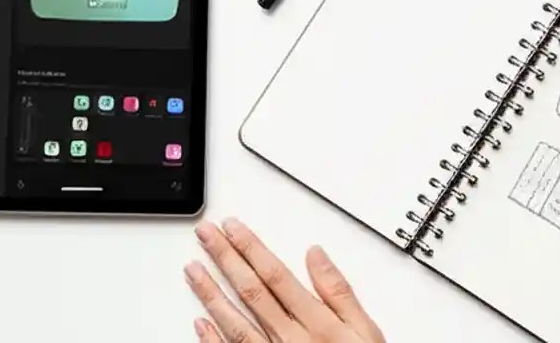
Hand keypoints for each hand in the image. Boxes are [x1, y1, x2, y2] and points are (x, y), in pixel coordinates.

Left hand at [184, 218, 384, 342]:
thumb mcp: (367, 331)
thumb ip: (340, 292)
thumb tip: (316, 255)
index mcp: (316, 322)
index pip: (276, 276)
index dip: (252, 248)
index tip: (233, 228)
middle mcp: (290, 339)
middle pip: (251, 291)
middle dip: (226, 259)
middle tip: (206, 236)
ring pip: (235, 322)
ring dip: (211, 293)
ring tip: (193, 269)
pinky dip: (213, 340)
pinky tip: (199, 322)